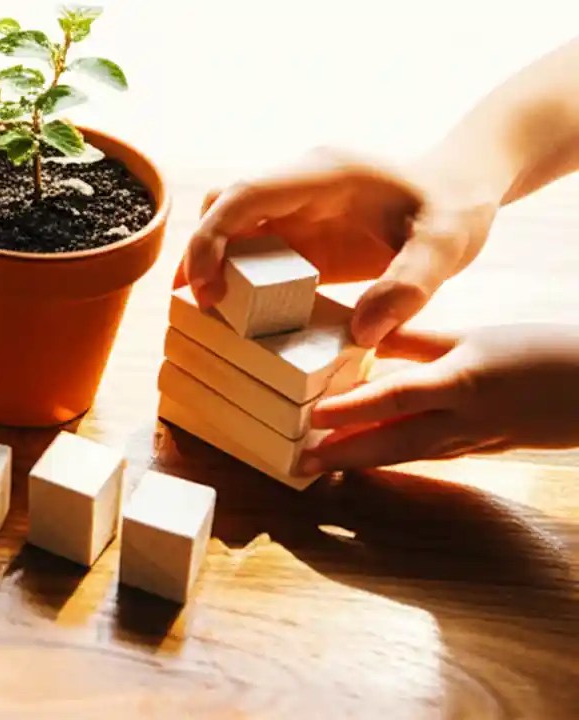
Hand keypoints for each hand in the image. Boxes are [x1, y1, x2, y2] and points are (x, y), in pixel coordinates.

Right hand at [176, 148, 499, 346]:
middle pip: (221, 208)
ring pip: (228, 226)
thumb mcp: (448, 246)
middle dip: (200, 255)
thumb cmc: (456, 207)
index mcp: (322, 173)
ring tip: (210, 316)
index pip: (244, 196)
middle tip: (199, 309)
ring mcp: (294, 208)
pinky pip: (250, 249)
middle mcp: (297, 185)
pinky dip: (235, 278)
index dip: (211, 239)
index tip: (206, 291)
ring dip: (212, 266)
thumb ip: (409, 287)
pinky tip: (240, 316)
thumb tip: (361, 333)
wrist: (462, 189)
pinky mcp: (298, 233)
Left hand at [299, 324, 578, 472]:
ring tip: (324, 462)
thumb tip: (364, 333)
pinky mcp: (485, 449)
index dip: (353, 408)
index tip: (313, 414)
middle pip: (394, 440)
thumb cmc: (545, 351)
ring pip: (409, 452)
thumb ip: (418, 338)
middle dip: (345, 454)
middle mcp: (466, 418)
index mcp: (464, 380)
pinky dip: (397, 456)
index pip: (396, 396)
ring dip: (365, 460)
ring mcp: (476, 440)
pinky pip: (431, 455)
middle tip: (300, 462)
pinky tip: (374, 455)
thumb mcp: (478, 335)